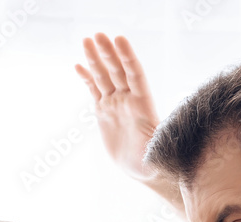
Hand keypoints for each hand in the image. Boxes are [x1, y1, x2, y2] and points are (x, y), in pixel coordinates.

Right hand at [76, 33, 159, 182]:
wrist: (141, 167)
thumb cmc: (154, 162)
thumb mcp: (157, 154)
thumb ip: (158, 147)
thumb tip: (161, 145)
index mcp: (143, 105)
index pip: (135, 74)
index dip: (127, 57)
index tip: (119, 39)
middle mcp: (129, 100)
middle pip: (117, 70)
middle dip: (108, 53)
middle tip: (97, 35)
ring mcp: (116, 103)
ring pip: (104, 76)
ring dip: (95, 59)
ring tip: (86, 40)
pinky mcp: (104, 111)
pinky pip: (94, 90)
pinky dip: (87, 77)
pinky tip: (78, 65)